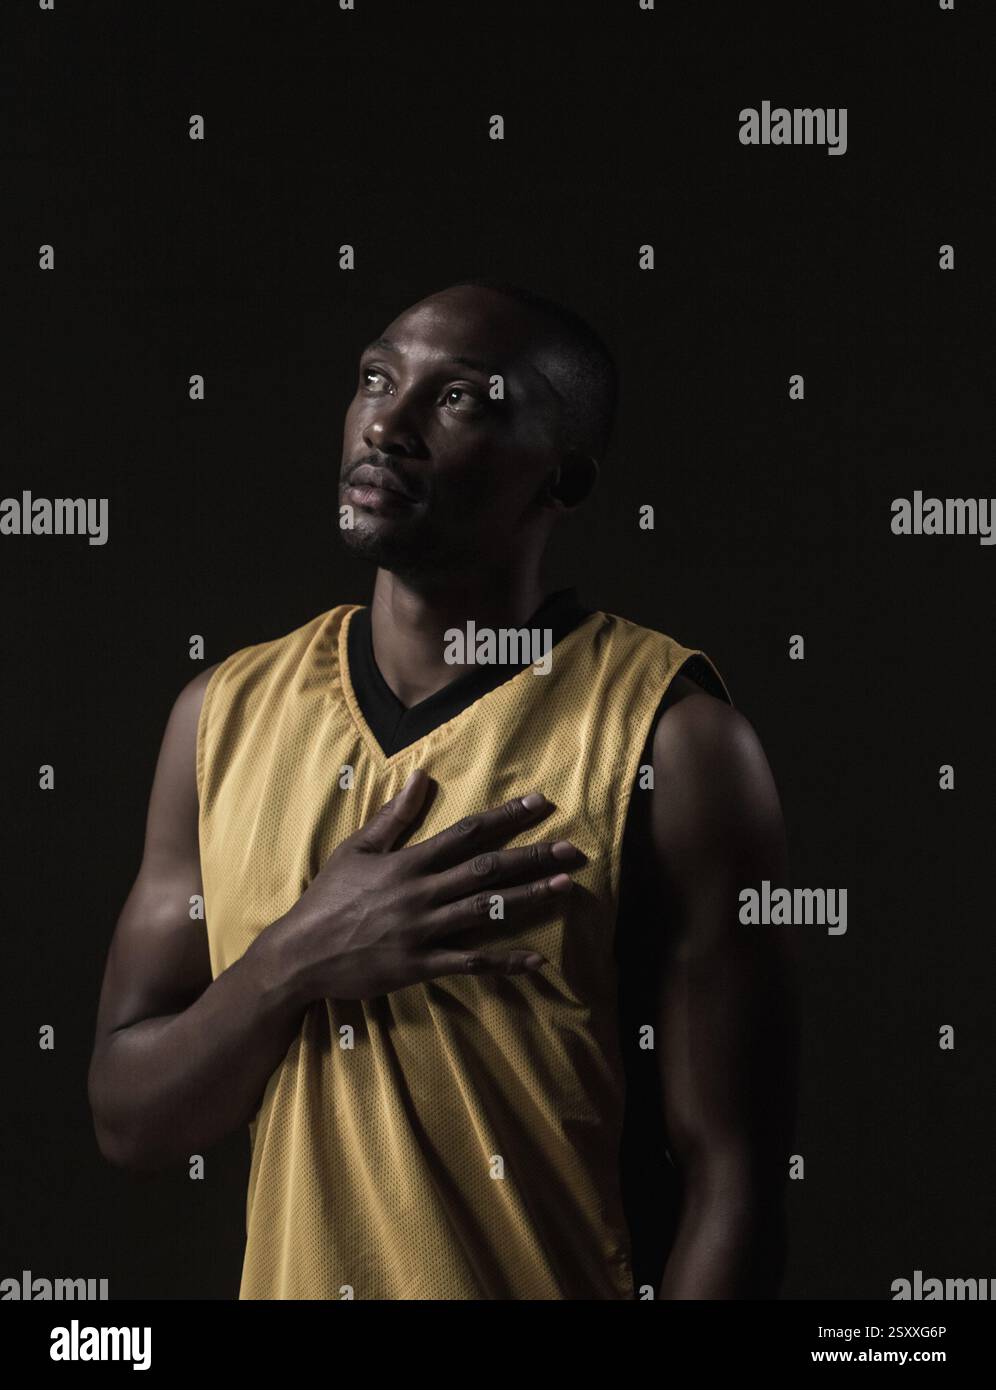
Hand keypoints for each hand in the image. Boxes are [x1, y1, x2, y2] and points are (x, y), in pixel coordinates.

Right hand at [268, 768, 584, 1002]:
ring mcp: (423, 931)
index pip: (467, 832)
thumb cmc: (327, 899)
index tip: (540, 803)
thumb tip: (420, 777)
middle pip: (487, 869)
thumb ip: (393, 816)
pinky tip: (537, 960)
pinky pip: (471, 963)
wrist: (300, 955)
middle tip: (571, 849)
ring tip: (564, 886)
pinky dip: (505, 962)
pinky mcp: (420, 965)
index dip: (507, 816)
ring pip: (486, 911)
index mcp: (408, 862)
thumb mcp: (356, 850)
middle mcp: (421, 893)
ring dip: (528, 898)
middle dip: (532, 857)